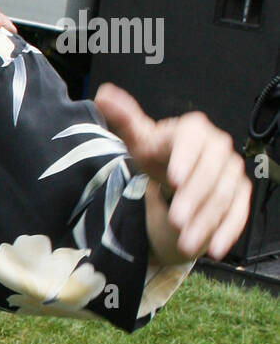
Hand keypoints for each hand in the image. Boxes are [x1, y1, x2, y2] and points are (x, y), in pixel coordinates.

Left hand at [94, 83, 250, 262]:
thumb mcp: (138, 139)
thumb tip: (104, 95)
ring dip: (206, 222)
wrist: (176, 171)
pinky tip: (215, 248)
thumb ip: (124, 119)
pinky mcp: (239, 194)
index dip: (185, 158)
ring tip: (186, 242)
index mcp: (193, 130)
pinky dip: (228, 231)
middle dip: (193, 198)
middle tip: (175, 220)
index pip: (192, 141)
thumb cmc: (157, 153)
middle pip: (210, 174)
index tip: (172, 177)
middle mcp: (217, 148)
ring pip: (223, 197)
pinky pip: (239, 213)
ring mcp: (231, 172)